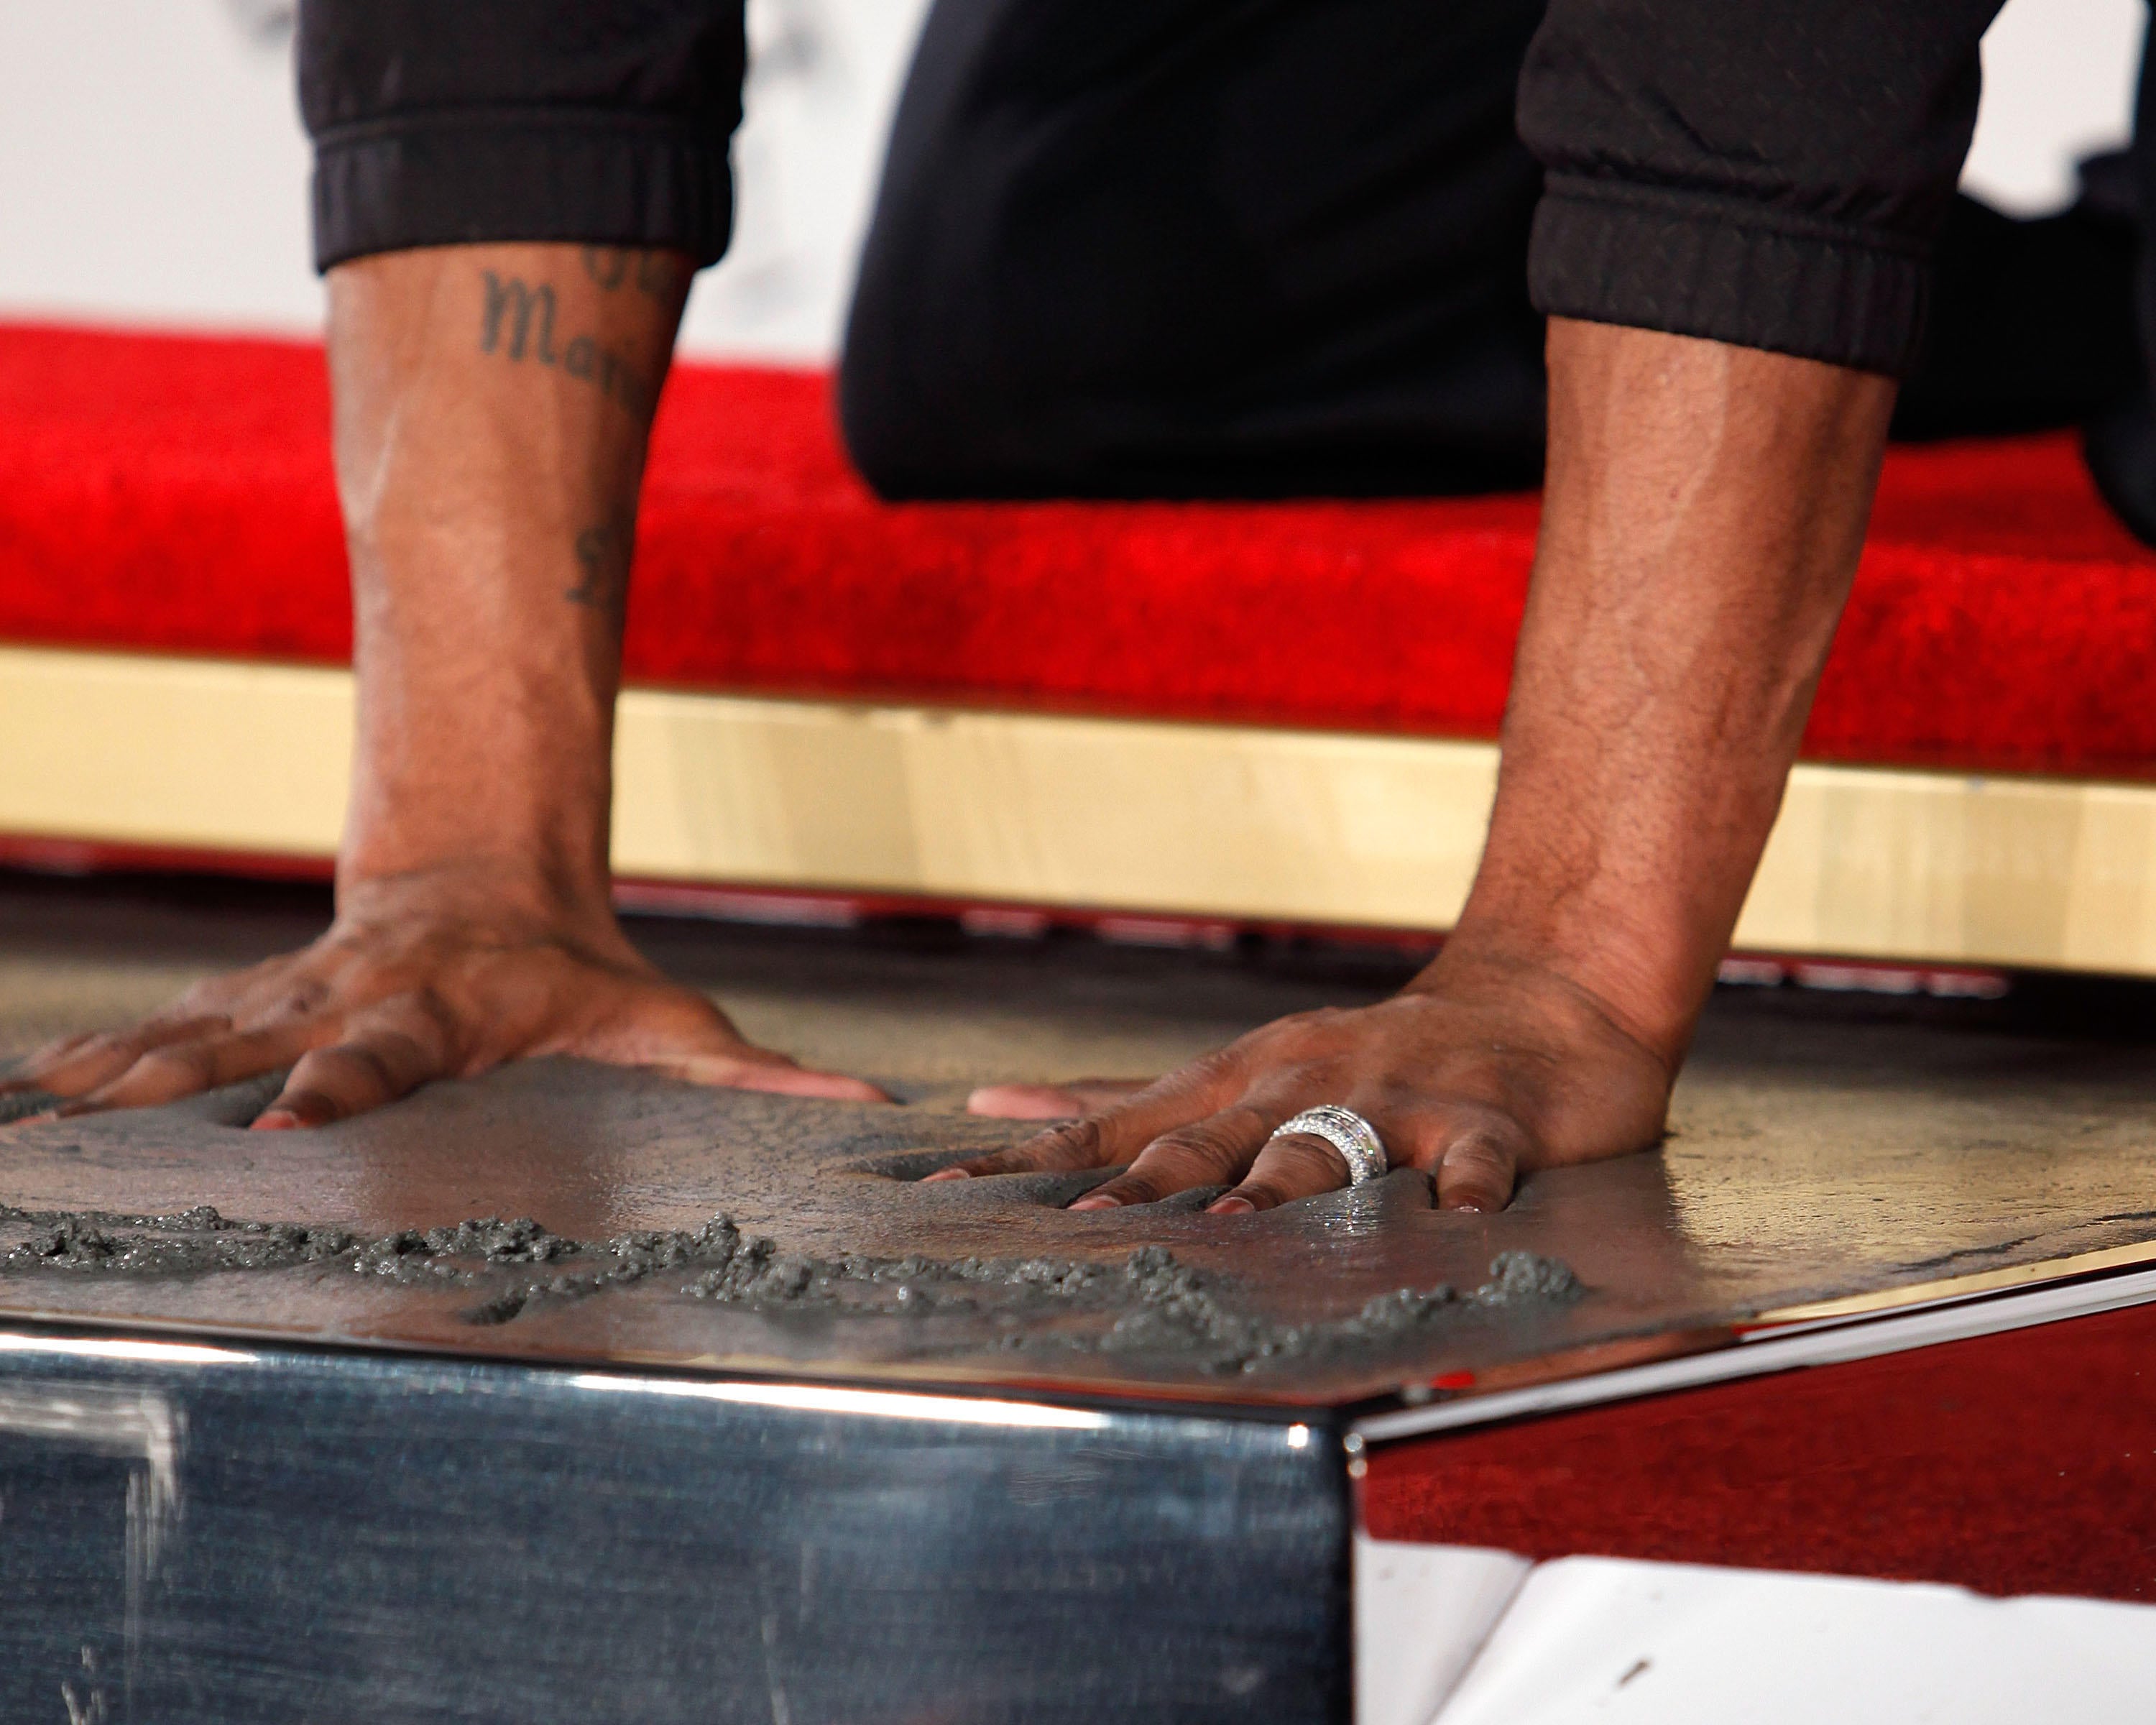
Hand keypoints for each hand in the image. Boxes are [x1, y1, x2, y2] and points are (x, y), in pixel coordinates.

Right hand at [1, 870, 885, 1127]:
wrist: (492, 881)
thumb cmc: (583, 978)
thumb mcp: (668, 1020)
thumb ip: (756, 1078)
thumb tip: (865, 1115)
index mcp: (443, 1012)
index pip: (384, 1056)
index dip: (338, 1088)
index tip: (285, 1127)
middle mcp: (352, 1000)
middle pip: (260, 1041)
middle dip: (185, 1079)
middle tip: (102, 1116)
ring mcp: (293, 997)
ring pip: (191, 1029)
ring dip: (113, 1070)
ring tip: (39, 1113)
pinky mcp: (256, 1002)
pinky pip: (165, 1030)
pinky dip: (99, 1060)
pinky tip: (37, 1100)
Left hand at [939, 953, 1668, 1212]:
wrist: (1535, 998)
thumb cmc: (1370, 1056)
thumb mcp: (1241, 1067)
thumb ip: (1131, 1102)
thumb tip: (1007, 1106)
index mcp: (1237, 1082)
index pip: (1116, 1126)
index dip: (1037, 1161)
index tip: (954, 1194)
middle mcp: (1299, 1087)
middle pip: (1206, 1141)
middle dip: (1142, 1187)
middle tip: (1083, 1227)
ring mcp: (1392, 1105)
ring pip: (1324, 1147)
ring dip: (1274, 1188)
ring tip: (1235, 1229)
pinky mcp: (1486, 1126)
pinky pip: (1473, 1162)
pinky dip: (1463, 1191)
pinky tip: (1456, 1220)